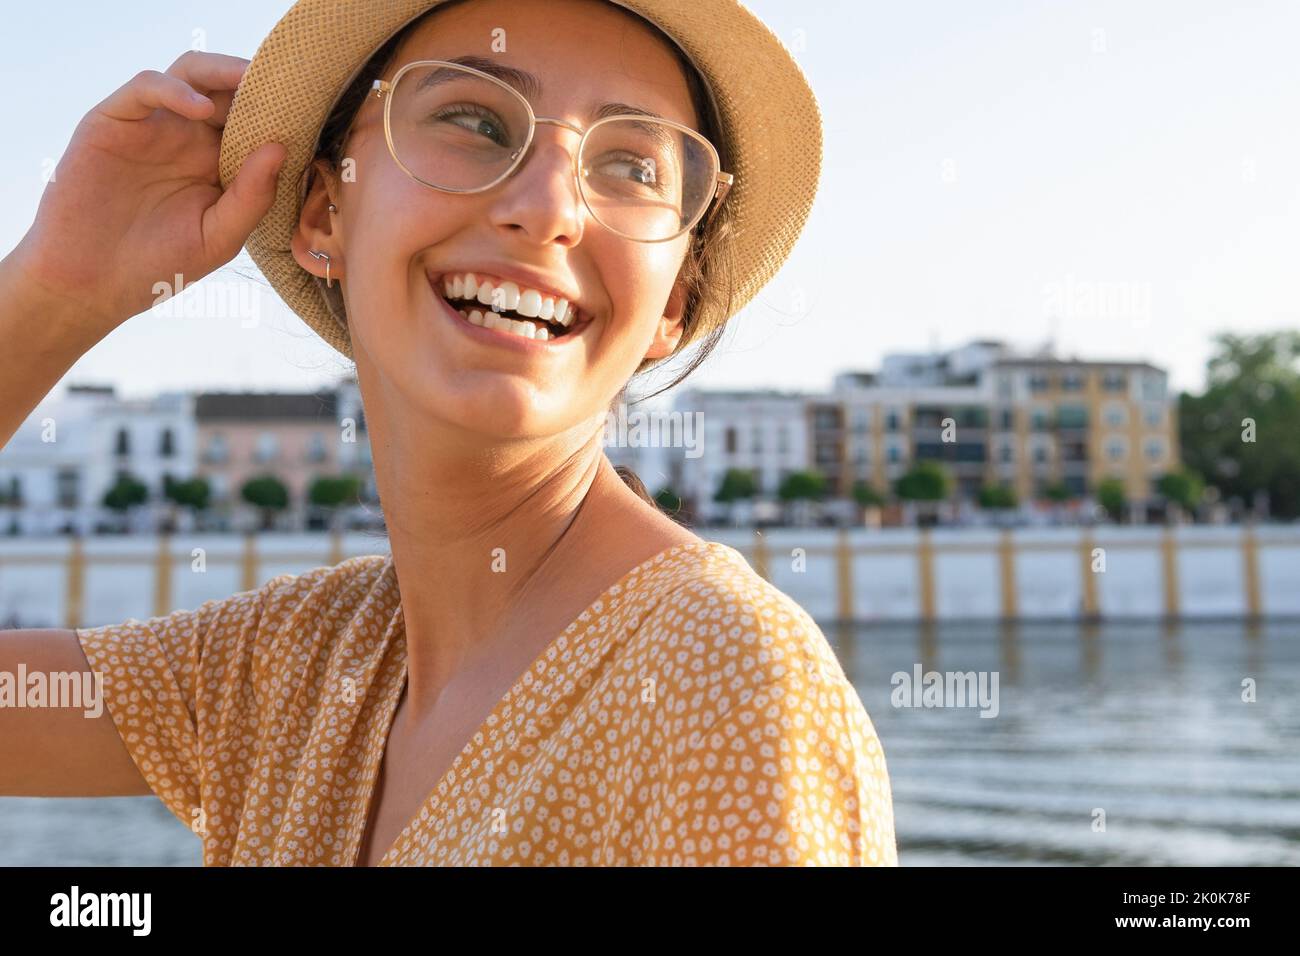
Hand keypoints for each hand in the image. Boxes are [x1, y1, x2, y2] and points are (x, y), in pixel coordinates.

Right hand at [13, 50, 285, 330]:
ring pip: (190, 73)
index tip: (316, 110)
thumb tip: (281, 148)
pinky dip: (174, 90)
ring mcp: (152, 125)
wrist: (94, 282)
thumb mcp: (219, 236)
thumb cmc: (160, 264)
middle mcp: (188, 136)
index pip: (256, 120)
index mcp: (219, 160)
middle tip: (290, 81)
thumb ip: (252, 196)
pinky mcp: (113, 121)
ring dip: (221, 71)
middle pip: (228, 88)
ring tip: (250, 82)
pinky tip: (201, 111)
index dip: (282, 112)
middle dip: (258, 82)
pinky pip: (146, 88)